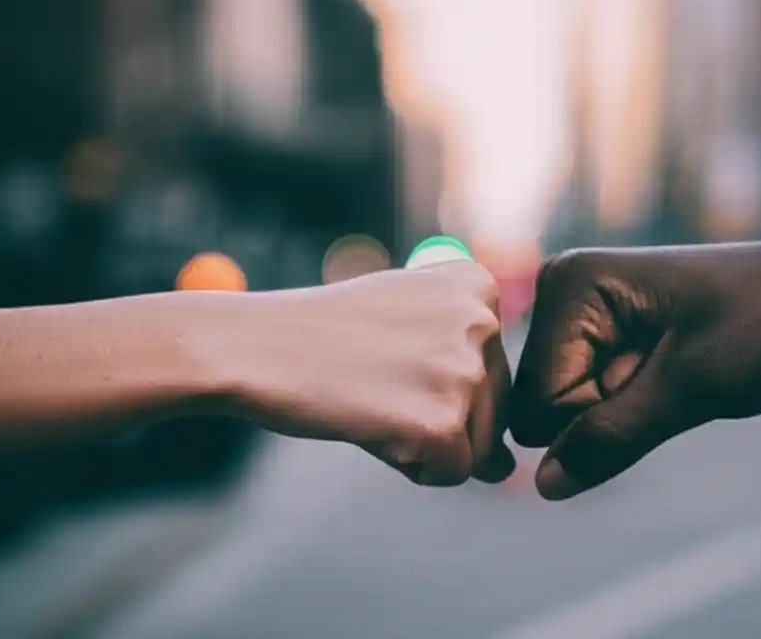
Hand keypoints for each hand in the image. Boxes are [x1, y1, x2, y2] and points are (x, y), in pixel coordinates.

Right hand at [215, 261, 514, 485]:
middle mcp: (484, 322)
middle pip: (493, 411)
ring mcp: (464, 372)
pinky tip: (369, 423)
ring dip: (424, 440)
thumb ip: (469, 382)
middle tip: (375, 381)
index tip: (388, 351)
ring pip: (478, 447)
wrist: (253, 347)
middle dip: (436, 415)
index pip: (494, 369)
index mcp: (479, 286)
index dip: (436, 378)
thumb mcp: (408, 327)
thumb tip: (507, 470)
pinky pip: (451, 473)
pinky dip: (410, 465)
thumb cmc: (324, 337)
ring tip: (372, 399)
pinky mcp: (442, 424)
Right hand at [511, 240, 760, 498]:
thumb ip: (611, 437)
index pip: (538, 399)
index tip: (663, 375)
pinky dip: (637, 406)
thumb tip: (543, 486)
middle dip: (606, 415)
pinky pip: (597, 402)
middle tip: (674, 375)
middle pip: (542, 406)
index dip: (597, 414)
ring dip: (625, 413)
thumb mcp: (693, 387)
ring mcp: (587, 318)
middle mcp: (565, 292)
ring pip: (570, 412)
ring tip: (683, 371)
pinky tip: (679, 374)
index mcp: (571, 281)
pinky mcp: (611, 340)